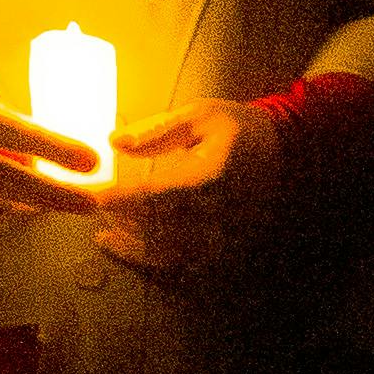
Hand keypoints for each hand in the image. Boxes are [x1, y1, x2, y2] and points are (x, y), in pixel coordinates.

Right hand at [0, 74, 112, 226]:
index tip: (93, 161)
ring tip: (48, 198)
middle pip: (10, 183)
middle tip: (91, 204)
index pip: (18, 134)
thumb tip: (52, 148)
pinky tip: (11, 203)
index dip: (58, 149)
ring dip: (27, 203)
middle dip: (56, 195)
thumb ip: (8, 122)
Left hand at [94, 96, 279, 270]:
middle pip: (156, 226)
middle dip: (121, 218)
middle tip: (92, 208)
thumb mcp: (201, 115)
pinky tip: (124, 245)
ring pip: (165, 249)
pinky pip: (179, 258)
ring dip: (131, 241)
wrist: (282, 150)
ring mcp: (223, 233)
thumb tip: (115, 142)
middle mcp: (219, 212)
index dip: (118, 198)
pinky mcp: (223, 244)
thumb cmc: (239, 128)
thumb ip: (158, 131)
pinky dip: (148, 255)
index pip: (155, 195)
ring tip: (105, 231)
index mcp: (213, 177)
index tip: (91, 193)